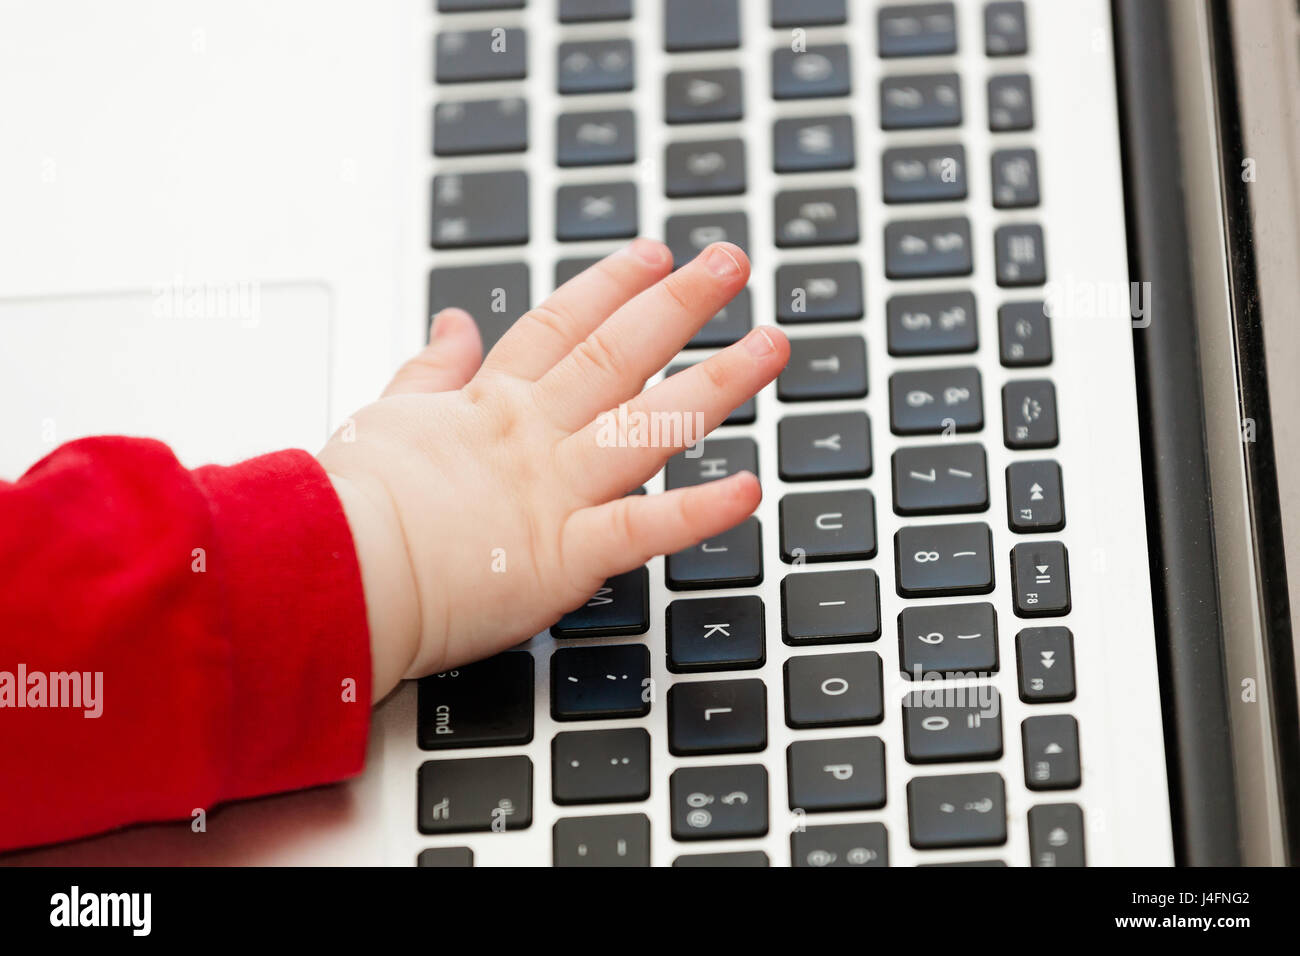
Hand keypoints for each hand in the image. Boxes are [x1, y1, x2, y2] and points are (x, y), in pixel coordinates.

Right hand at [318, 240, 788, 700]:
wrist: (325, 570)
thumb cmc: (349, 506)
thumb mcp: (387, 416)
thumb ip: (431, 371)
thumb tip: (453, 323)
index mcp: (491, 406)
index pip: (562, 326)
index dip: (612, 286)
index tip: (653, 256)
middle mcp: (533, 436)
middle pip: (619, 353)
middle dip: (680, 304)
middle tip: (730, 265)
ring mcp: (554, 490)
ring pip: (649, 424)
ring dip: (716, 382)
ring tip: (770, 346)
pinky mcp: (562, 555)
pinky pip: (642, 528)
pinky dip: (697, 512)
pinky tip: (748, 489)